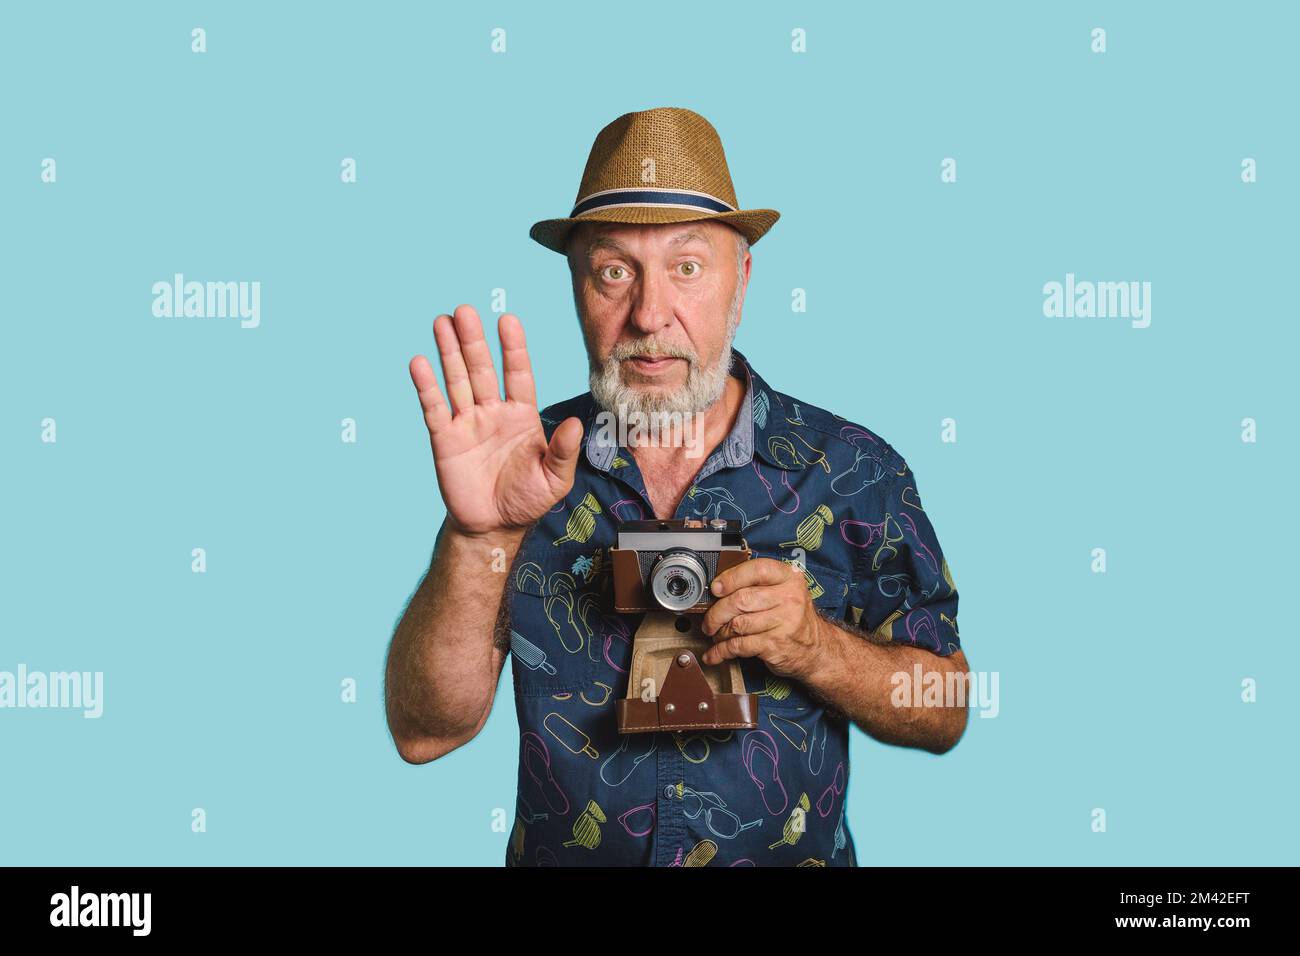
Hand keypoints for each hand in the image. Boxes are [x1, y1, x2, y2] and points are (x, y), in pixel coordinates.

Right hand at [409, 304, 583, 535]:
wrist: (494, 526)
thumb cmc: (528, 500)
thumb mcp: (554, 479)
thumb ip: (563, 451)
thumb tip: (574, 424)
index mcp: (521, 415)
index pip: (517, 374)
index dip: (513, 348)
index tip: (507, 320)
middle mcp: (493, 412)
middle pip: (482, 369)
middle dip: (473, 341)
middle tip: (464, 311)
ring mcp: (467, 423)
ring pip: (457, 381)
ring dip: (448, 352)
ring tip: (441, 321)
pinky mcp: (444, 440)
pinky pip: (434, 408)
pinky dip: (426, 387)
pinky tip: (419, 362)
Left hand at [698, 558, 830, 681]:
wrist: (816, 649)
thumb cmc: (792, 618)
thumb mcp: (784, 592)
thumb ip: (758, 585)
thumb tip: (718, 588)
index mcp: (789, 578)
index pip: (756, 570)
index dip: (731, 578)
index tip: (716, 588)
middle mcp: (789, 598)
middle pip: (741, 600)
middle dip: (717, 612)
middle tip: (709, 621)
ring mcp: (784, 622)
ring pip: (737, 624)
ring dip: (719, 632)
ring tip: (716, 635)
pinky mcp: (775, 645)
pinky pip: (739, 646)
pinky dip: (721, 651)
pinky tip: (715, 654)